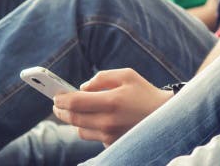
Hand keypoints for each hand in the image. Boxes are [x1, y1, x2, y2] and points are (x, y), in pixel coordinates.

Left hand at [52, 68, 171, 145]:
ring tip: (74, 110)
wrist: (164, 116)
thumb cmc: (144, 92)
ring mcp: (109, 135)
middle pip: (73, 118)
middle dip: (61, 110)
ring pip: (79, 129)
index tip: (55, 95)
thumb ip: (102, 77)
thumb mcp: (127, 75)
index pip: (75, 102)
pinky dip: (88, 127)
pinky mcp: (112, 143)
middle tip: (57, 103)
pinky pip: (92, 136)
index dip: (61, 99)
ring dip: (73, 120)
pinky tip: (93, 118)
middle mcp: (108, 121)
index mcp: (111, 101)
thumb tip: (83, 87)